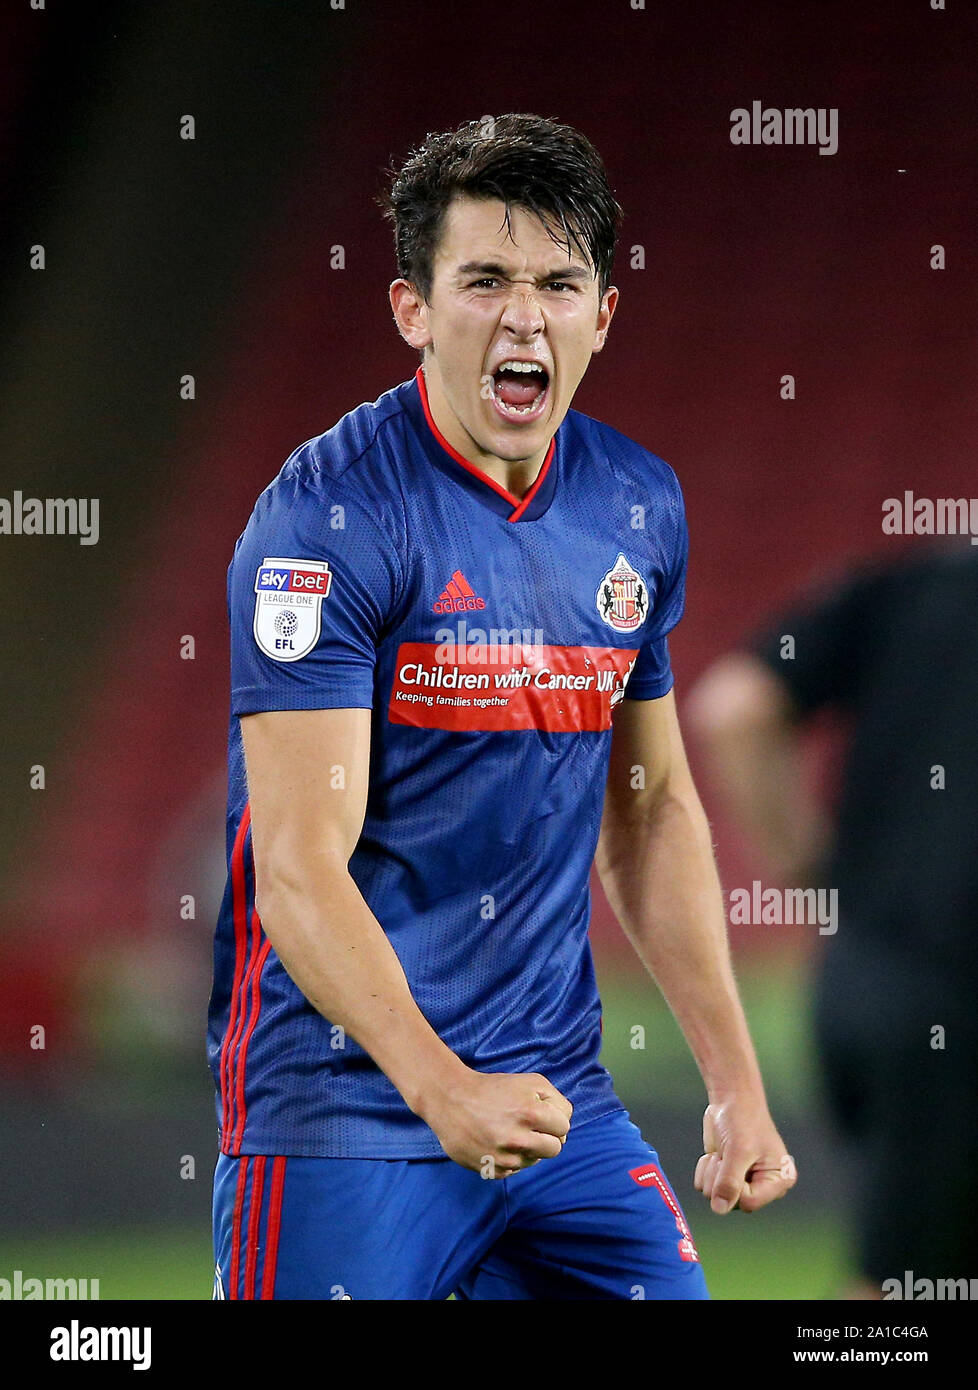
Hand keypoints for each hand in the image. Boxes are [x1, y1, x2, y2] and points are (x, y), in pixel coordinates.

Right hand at [420, 1068, 572, 1177]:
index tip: (542, 1114)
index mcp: (530, 1113)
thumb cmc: (493, 1088)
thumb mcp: (529, 1081)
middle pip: (555, 1149)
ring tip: (510, 1131)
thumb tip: (564, 1124)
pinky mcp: (492, 1170)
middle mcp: (518, 1139)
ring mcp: (504, 1158)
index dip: (555, 1119)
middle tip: (531, 1126)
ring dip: (529, 1148)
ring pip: (535, 1160)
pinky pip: (515, 1169)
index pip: (564, 1128)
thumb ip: (555, 1100)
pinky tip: (497, 1141)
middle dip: (547, 1137)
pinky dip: (511, 1158)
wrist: (450, 1100)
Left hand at [694, 1100, 796, 1213]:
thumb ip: (729, 1181)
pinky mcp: (726, 1177)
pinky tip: (716, 1154)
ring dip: (712, 1173)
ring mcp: (744, 1184)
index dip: (732, 1187)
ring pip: (715, 1198)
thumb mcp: (738, 1150)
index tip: (729, 1162)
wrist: (731, 1100)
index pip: (749, 1203)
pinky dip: (705, 1171)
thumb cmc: (742, 1121)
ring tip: (723, 1153)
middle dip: (720, 1178)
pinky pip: (705, 1188)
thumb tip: (719, 1209)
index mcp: (778, 1181)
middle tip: (725, 1155)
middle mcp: (763, 1188)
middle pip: (731, 1204)